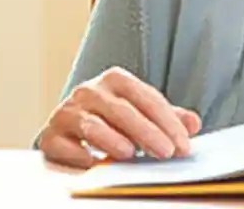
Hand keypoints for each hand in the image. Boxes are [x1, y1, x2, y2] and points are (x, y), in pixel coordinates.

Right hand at [38, 67, 201, 167]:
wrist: (68, 128)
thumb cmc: (112, 119)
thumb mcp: (142, 112)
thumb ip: (168, 117)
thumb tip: (193, 123)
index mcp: (116, 79)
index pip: (147, 98)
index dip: (168, 122)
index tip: (182, 144)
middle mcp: (90, 91)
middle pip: (123, 111)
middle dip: (148, 133)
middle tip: (166, 152)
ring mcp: (67, 112)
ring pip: (92, 125)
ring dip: (112, 140)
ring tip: (130, 154)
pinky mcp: (50, 135)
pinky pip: (64, 146)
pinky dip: (79, 156)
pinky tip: (95, 164)